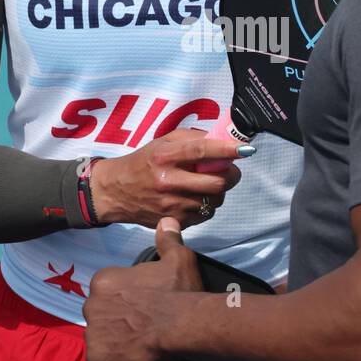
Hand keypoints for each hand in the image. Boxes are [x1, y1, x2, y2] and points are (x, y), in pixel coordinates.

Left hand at [83, 218, 202, 360]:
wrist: (183, 324)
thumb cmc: (178, 291)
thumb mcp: (178, 259)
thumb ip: (168, 240)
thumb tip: (166, 220)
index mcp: (104, 280)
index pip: (105, 295)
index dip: (122, 304)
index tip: (140, 310)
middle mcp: (91, 304)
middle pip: (99, 318)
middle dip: (114, 325)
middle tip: (139, 331)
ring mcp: (92, 333)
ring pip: (98, 342)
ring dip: (112, 347)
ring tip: (136, 351)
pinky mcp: (97, 359)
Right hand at [90, 128, 245, 228]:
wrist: (115, 192)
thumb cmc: (142, 162)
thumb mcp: (162, 142)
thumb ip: (191, 139)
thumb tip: (222, 140)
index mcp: (164, 157)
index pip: (202, 151)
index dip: (228, 150)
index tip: (245, 149)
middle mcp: (168, 181)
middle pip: (217, 182)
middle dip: (230, 175)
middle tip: (228, 170)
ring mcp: (171, 205)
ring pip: (214, 200)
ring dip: (218, 191)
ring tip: (207, 184)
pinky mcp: (173, 221)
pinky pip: (204, 214)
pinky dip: (206, 205)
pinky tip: (195, 197)